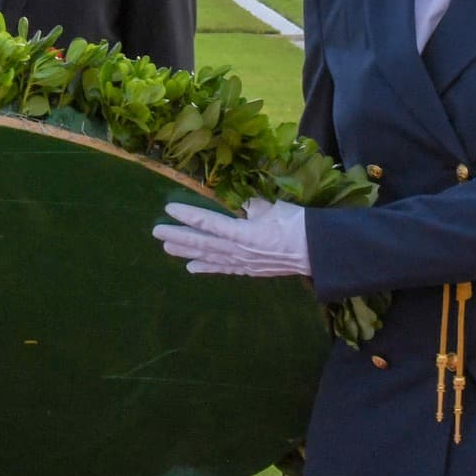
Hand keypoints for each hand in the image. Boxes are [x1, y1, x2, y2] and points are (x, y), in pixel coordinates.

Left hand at [153, 198, 309, 277]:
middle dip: (179, 236)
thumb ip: (254, 206)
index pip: (210, 223)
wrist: (319, 252)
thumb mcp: (275, 208)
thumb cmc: (298, 225)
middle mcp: (239, 250)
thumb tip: (243, 206)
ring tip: (167, 248)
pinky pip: (224, 268)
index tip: (169, 209)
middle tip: (156, 232)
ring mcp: (243, 262)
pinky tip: (192, 268)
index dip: (188, 215)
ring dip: (187, 252)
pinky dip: (207, 267)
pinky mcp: (250, 270)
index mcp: (245, 232)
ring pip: (209, 256)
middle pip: (203, 242)